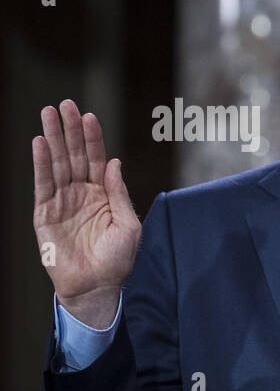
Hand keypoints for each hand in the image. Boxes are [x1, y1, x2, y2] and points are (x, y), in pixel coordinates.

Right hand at [32, 100, 139, 327]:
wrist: (97, 287)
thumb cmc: (117, 260)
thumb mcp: (128, 224)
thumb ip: (120, 193)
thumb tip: (113, 162)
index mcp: (103, 195)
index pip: (96, 160)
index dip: (92, 138)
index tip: (89, 116)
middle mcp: (81, 194)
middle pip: (74, 156)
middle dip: (69, 130)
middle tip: (64, 104)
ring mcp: (62, 202)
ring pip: (56, 164)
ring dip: (52, 139)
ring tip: (47, 114)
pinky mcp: (45, 214)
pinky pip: (43, 185)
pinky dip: (41, 164)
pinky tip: (39, 143)